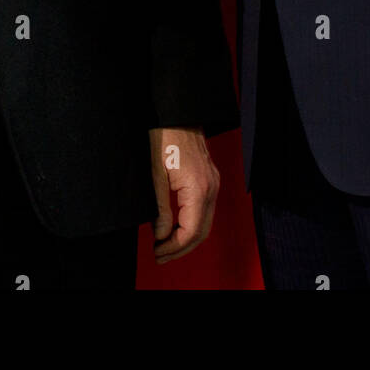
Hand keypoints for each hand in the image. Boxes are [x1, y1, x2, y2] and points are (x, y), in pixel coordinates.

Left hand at [148, 126, 219, 262]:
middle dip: (181, 249)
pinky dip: (192, 225)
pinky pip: (205, 211)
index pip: (191, 232)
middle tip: (159, 255)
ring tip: (165, 246)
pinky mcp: (210, 180)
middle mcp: (211, 189)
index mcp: (198, 189)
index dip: (174, 247)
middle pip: (201, 232)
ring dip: (187, 238)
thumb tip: (161, 235)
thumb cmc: (166, 138)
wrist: (179, 114)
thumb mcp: (155, 174)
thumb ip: (160, 208)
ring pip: (205, 223)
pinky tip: (176, 227)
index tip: (157, 252)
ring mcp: (214, 184)